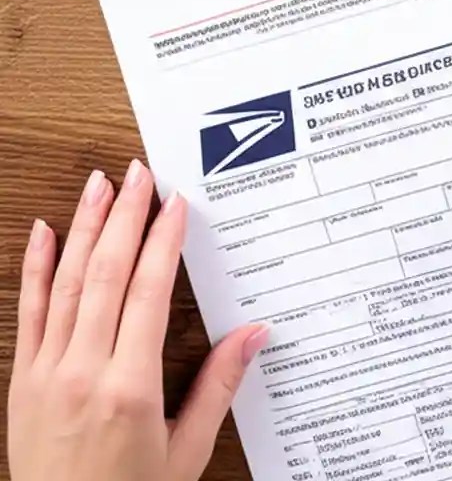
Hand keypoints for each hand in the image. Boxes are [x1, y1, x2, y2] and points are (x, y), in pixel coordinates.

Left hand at [8, 161, 269, 480]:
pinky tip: (45, 232)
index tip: (176, 204)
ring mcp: (47, 372)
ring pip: (66, 283)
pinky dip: (36, 268)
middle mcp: (84, 371)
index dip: (164, 241)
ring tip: (100, 185)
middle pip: (106, 274)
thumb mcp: (187, 450)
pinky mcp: (22, 380)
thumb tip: (256, 333)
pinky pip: (30, 312)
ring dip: (85, 227)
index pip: (149, 292)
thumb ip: (219, 386)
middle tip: (139, 173)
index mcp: (132, 387)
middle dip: (125, 216)